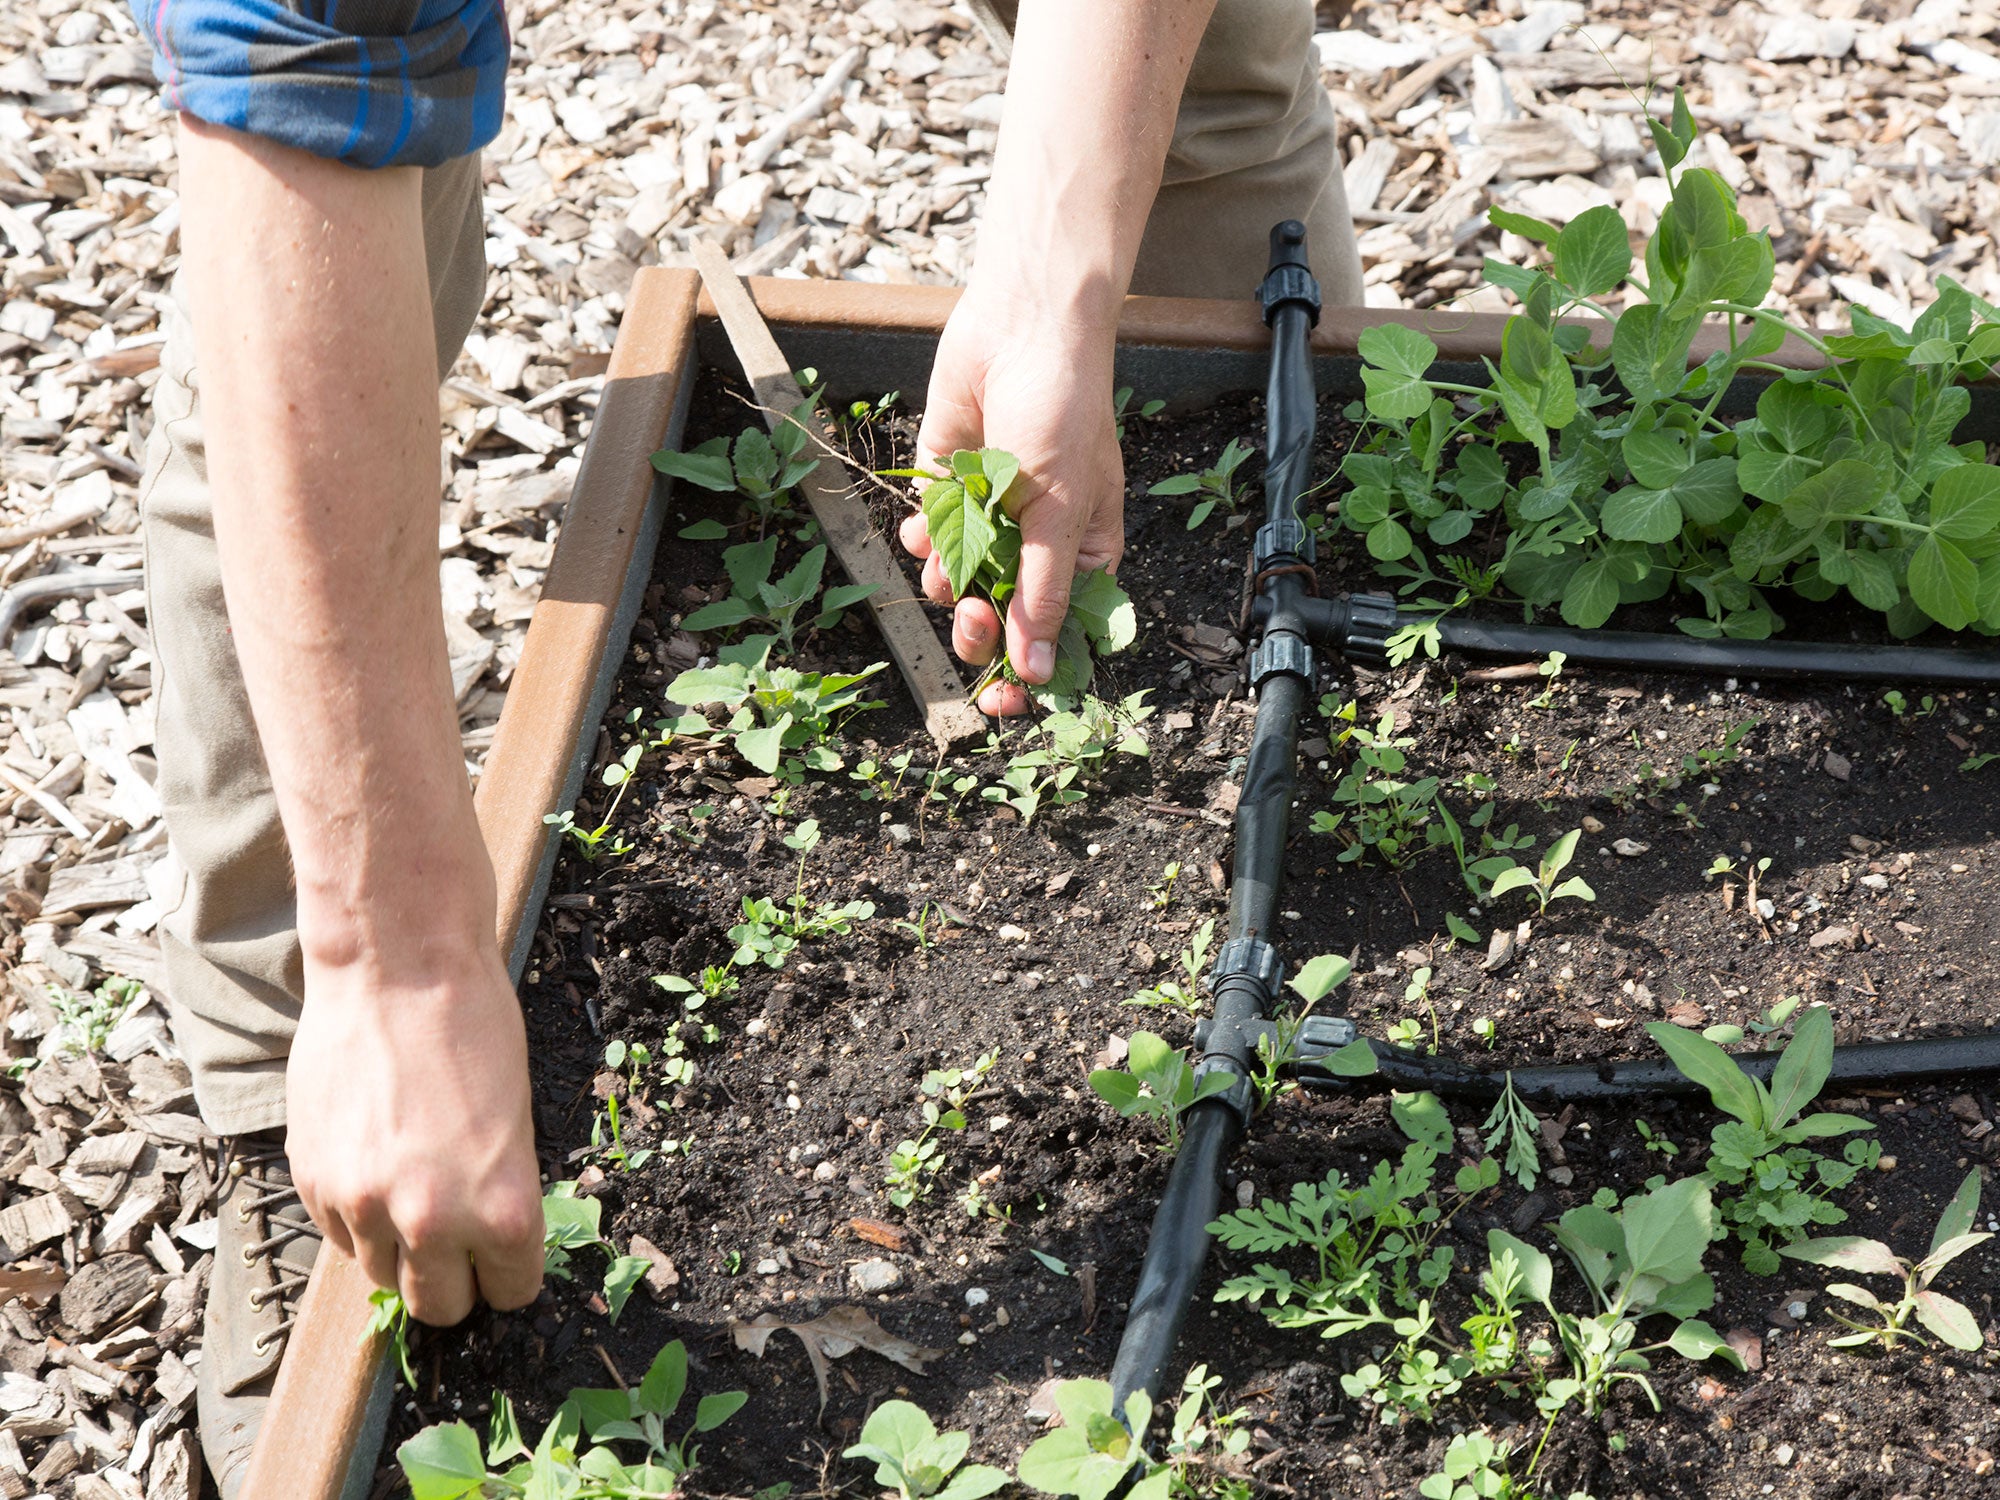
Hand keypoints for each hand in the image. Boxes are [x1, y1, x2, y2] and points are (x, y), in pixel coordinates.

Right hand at [286, 942, 543, 1325]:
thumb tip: (485, 1235)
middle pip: (440, 1307)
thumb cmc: (473, 1028)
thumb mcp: (518, 1117)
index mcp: (501, 1210)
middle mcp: (432, 1223)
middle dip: (454, 1284)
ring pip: (382, 1277)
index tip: (505, 1261)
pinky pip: (340, 1237)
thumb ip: (498, 1190)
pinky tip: (374, 1169)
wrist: (395, 974)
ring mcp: (364, 1208)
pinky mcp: (315, 1185)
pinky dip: (358, 1219)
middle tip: (458, 1250)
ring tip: (412, 1197)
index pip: (511, 1291)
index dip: (510, 1274)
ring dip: (400, 1252)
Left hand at [899, 286, 1124, 716]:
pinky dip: (923, 538)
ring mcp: (991, 516)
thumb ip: (1042, 592)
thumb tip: (1038, 669)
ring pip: (958, 584)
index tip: (1003, 702)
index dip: (1031, 672)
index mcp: (1082, 555)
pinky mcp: (951, 487)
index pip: (1058, 634)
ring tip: (946, 564)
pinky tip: (925, 523)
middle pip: (1002, 620)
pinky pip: (931, 536)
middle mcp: (1035, 543)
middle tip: (970, 620)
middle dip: (979, 629)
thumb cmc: (1063, 411)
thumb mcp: (1060, 511)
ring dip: (946, 582)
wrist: (1022, 326)